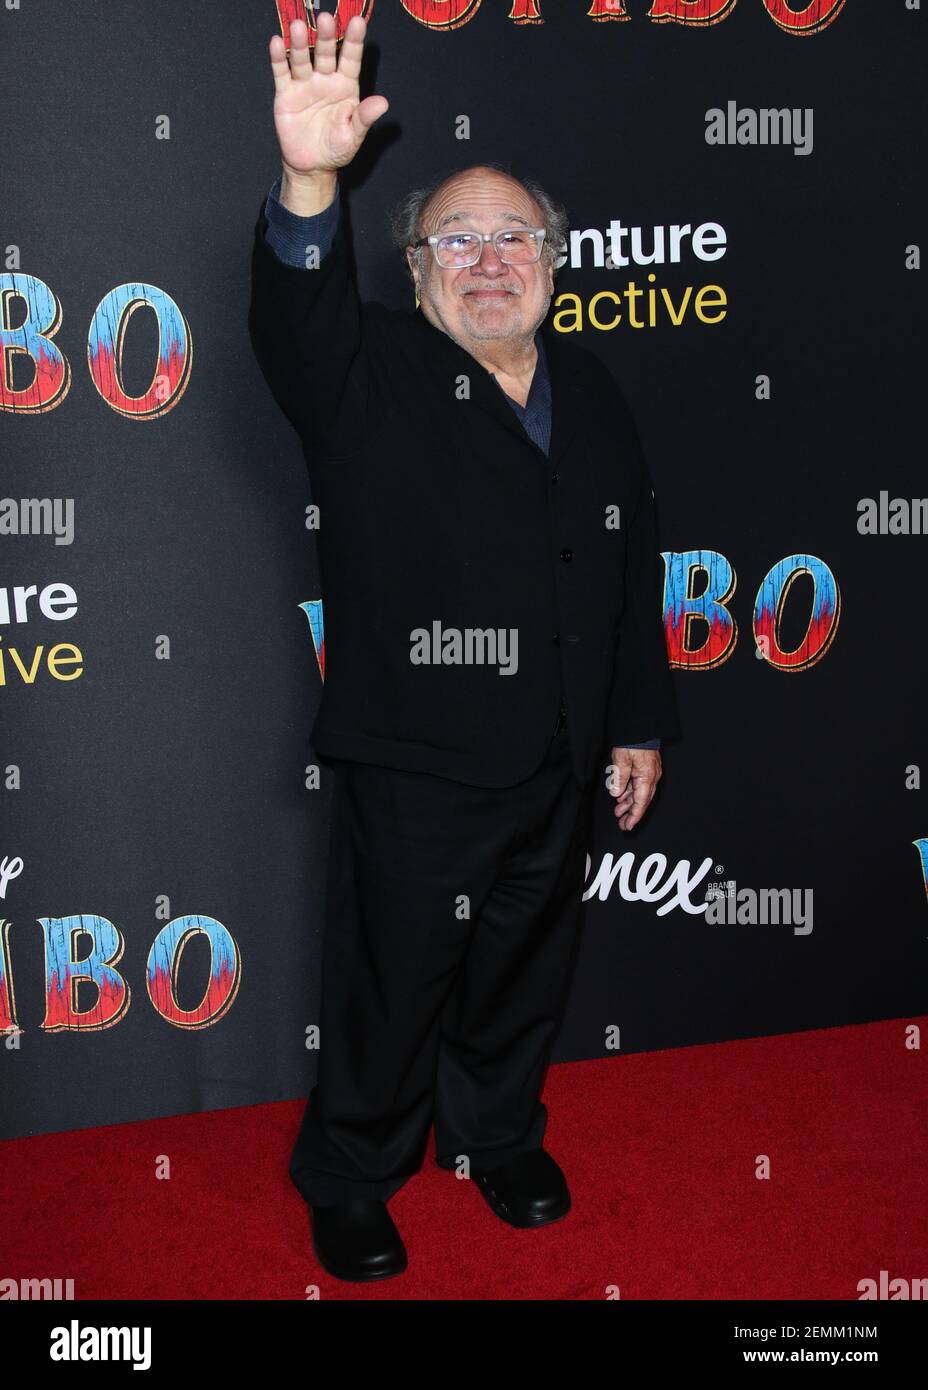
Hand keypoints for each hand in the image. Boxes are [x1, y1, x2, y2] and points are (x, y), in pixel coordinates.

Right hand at [268, 13, 388, 178]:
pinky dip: (279, 58)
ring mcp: (305, 85)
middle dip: (326, 37)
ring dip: (300, 44)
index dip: (354, 42)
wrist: (312, 165)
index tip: (358, 23)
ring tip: (299, 27)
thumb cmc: (336, 148)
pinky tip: (277, 43)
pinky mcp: (286, 94)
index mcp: (346, 87)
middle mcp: (325, 80)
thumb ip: (365, 118)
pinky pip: (282, 73)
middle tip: (326, 19)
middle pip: (325, 54)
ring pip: (302, 59)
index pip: (351, 60)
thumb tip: (382, 103)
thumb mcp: (354, 136)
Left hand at [606, 746, 661, 830]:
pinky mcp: (646, 768)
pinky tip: (621, 796)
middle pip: (642, 800)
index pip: (641, 802)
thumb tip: (616, 793)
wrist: (640, 727)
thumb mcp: (621, 760)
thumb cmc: (633, 741)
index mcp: (647, 777)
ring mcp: (650, 772)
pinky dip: (630, 792)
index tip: (627, 826)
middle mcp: (651, 777)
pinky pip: (639, 785)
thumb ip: (620, 779)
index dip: (634, 816)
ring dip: (629, 803)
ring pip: (640, 793)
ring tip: (618, 811)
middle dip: (632, 813)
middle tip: (622, 824)